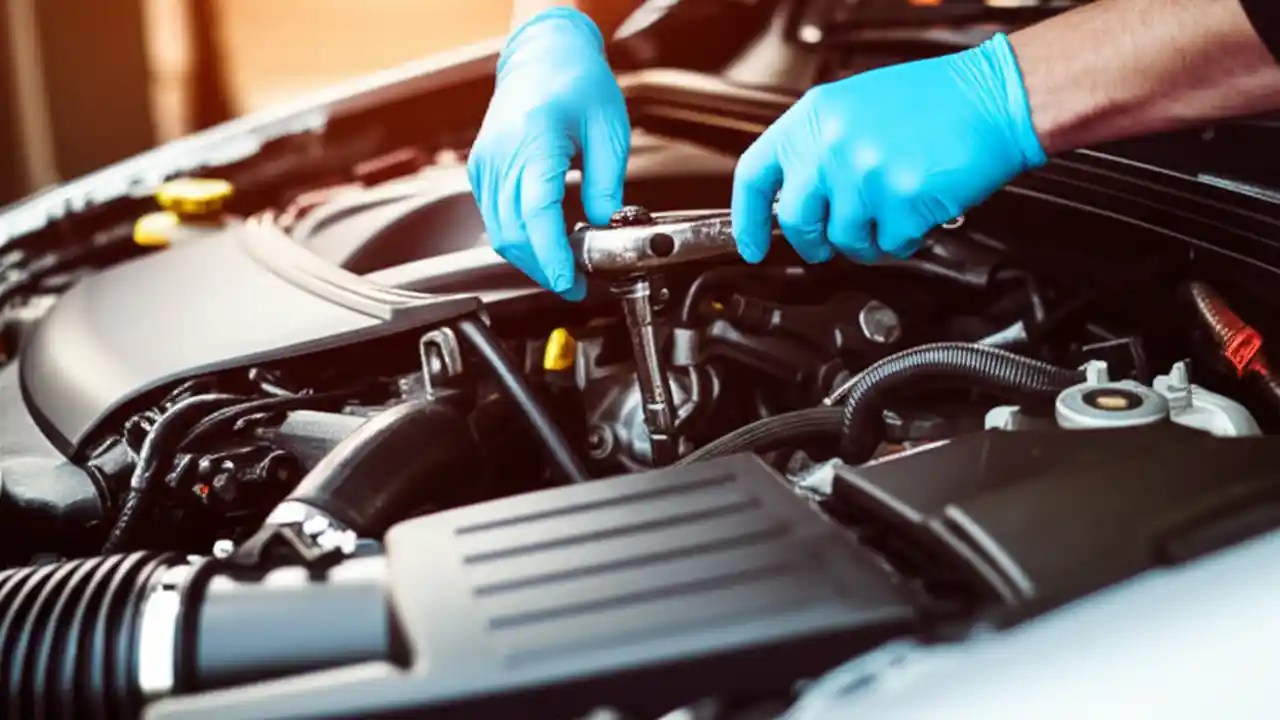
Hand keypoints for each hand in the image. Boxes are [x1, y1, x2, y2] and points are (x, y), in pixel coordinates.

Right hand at [468, 8, 630, 299]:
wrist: (542, 53)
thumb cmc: (576, 81)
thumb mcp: (610, 131)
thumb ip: (607, 185)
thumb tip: (606, 227)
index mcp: (533, 141)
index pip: (536, 215)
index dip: (551, 258)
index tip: (570, 282)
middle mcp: (500, 156)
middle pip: (513, 234)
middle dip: (544, 269)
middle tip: (577, 284)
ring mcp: (485, 165)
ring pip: (500, 233)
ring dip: (531, 258)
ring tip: (566, 265)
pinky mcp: (481, 172)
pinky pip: (495, 219)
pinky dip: (519, 237)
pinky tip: (545, 240)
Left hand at [731, 34, 1046, 264]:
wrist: (994, 97)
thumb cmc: (934, 102)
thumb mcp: (854, 108)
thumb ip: (818, 149)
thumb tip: (796, 196)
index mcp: (813, 118)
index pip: (755, 176)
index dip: (746, 218)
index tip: (750, 243)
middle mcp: (830, 145)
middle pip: (796, 222)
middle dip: (815, 241)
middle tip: (831, 240)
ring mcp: (863, 175)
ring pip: (845, 241)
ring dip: (869, 239)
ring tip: (891, 211)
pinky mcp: (899, 202)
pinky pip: (889, 244)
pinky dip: (905, 237)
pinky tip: (917, 209)